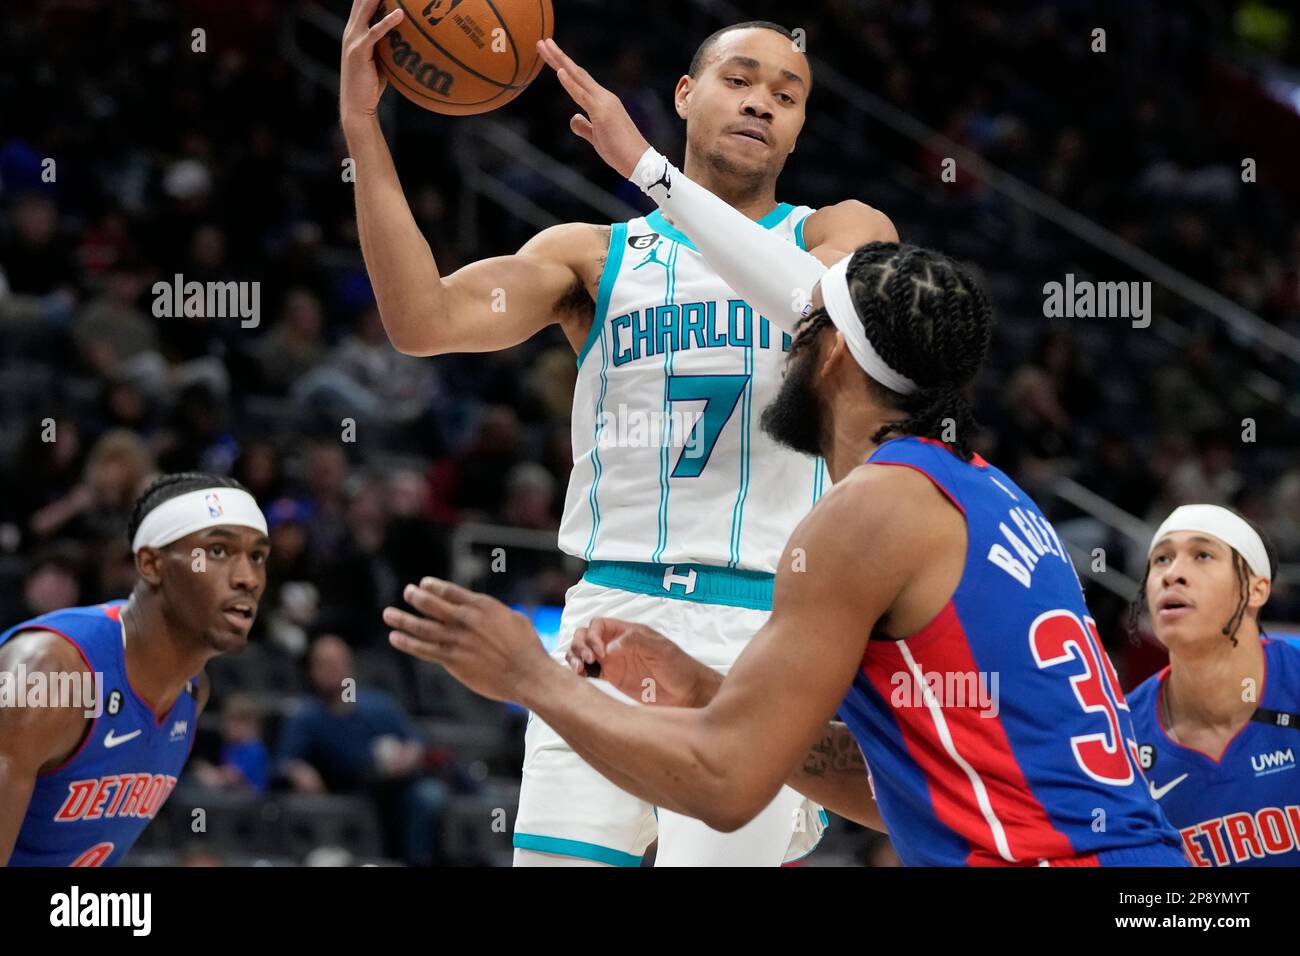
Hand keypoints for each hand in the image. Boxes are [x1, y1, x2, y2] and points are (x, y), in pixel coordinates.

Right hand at [340, 0, 403, 124]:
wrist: (357, 105)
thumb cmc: (372, 85)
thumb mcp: (382, 59)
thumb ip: (390, 44)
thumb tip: (411, 38)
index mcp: (356, 30)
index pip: (363, 3)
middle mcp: (351, 30)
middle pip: (362, 0)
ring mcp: (353, 39)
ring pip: (366, 10)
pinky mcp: (358, 51)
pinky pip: (375, 33)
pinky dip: (388, 22)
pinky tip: (401, 14)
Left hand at [384, 577, 551, 703]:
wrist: (527, 674)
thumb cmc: (527, 647)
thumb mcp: (514, 619)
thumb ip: (494, 613)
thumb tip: (485, 612)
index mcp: (482, 606)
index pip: (450, 592)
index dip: (434, 587)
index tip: (423, 584)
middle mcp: (466, 620)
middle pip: (432, 605)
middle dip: (416, 597)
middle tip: (407, 592)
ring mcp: (458, 640)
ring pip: (422, 627)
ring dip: (403, 619)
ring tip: (389, 614)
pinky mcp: (453, 660)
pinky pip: (424, 649)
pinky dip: (407, 643)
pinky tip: (396, 637)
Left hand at [535, 38, 651, 178]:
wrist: (639, 162)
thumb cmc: (620, 152)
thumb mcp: (596, 138)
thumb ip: (584, 126)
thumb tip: (573, 118)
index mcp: (602, 101)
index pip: (578, 79)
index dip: (562, 65)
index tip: (548, 53)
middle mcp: (603, 97)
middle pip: (576, 72)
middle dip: (558, 56)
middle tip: (541, 42)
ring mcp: (603, 103)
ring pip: (578, 77)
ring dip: (560, 61)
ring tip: (545, 45)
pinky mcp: (602, 113)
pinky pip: (583, 95)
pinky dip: (571, 83)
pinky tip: (560, 71)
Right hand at [566, 618, 717, 707]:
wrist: (687, 693)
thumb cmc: (678, 667)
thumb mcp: (660, 649)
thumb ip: (635, 642)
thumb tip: (609, 646)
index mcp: (627, 632)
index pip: (599, 625)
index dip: (593, 635)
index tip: (601, 653)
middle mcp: (616, 644)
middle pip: (585, 636)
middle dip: (579, 645)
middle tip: (587, 661)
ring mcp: (612, 661)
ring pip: (582, 652)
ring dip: (574, 657)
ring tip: (579, 670)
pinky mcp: (611, 678)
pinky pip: (588, 670)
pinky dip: (579, 671)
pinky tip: (581, 677)